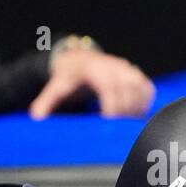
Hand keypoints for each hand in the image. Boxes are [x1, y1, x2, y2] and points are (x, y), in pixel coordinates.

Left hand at [29, 48, 154, 118]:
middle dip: (124, 110)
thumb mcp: (56, 87)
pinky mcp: (139, 76)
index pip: (109, 85)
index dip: (112, 104)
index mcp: (94, 68)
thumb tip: (37, 117)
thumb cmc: (70, 77)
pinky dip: (144, 104)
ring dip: (136, 108)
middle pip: (127, 89)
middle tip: (117, 126)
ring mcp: (129, 70)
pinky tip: (135, 116)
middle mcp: (114, 66)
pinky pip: (148, 90)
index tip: (109, 120)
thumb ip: (47, 102)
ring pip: (141, 89)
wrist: (82, 60)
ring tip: (126, 123)